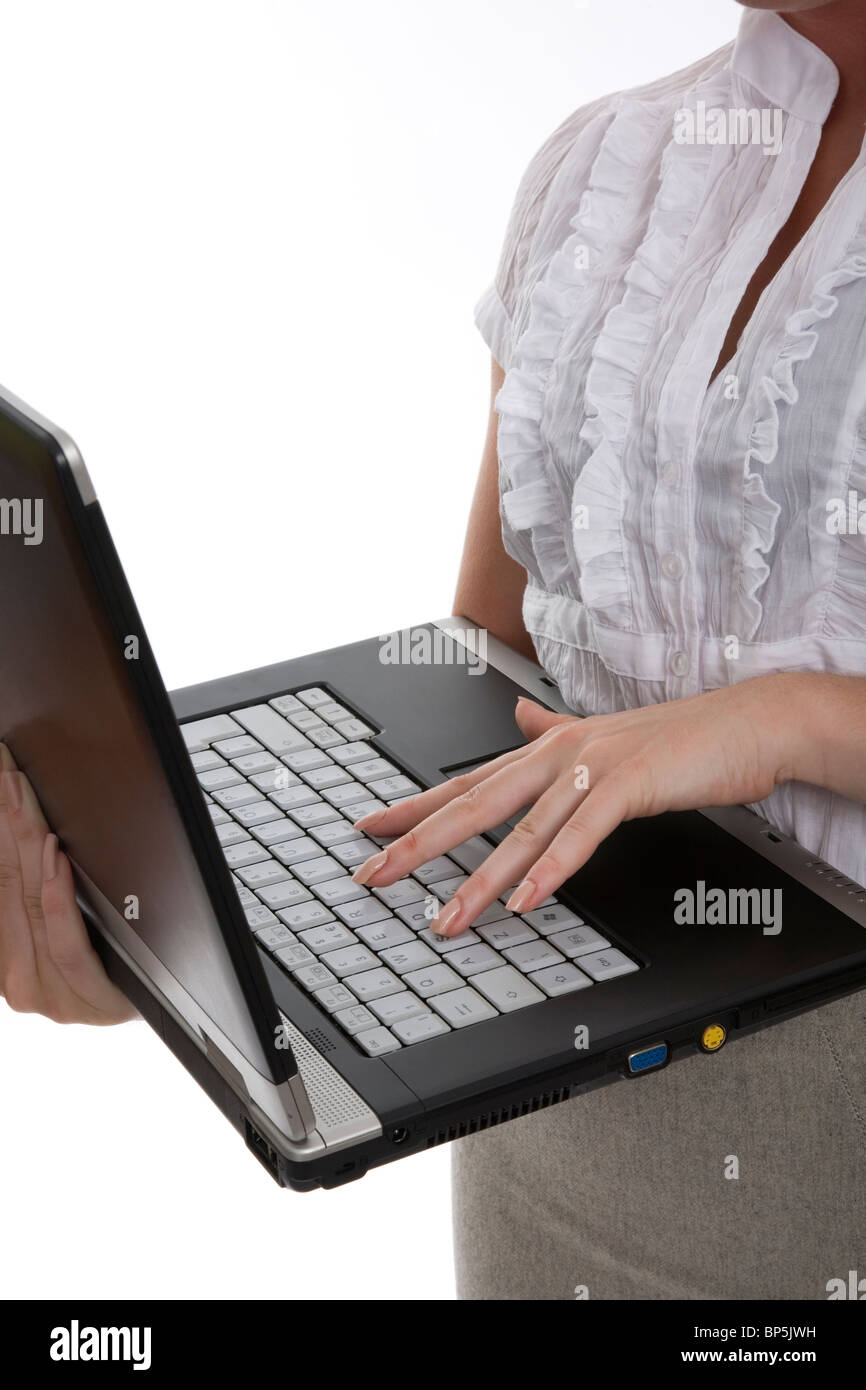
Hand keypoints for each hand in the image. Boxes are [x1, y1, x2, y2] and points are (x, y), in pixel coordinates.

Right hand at [0, 743, 137, 1022]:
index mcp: (6, 960)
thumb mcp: (69, 922)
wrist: (163, 1006)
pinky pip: (64, 942)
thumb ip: (42, 889)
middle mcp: (16, 980)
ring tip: (23, 801)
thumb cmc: (114, 961)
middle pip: (7, 884)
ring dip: (26, 843)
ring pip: (29, 904)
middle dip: (8, 823)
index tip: (2, 783)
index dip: (0, 828)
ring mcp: (46, 994)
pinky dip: (58, 895)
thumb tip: (33, 832)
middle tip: (7, 776)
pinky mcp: (82, 999)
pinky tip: (56, 858)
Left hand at [350, 676, 808, 937]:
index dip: (417, 808)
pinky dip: (550, 869)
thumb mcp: (604, 738)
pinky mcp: (629, 785)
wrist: (748, 722)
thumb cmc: (679, 737)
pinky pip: (580, 834)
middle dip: (420, 843)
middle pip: (475, 803)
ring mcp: (592, 767)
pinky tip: (524, 901)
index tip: (372, 830)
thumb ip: (553, 731)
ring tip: (445, 917)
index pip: (468, 782)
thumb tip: (519, 714)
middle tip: (375, 874)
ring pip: (521, 828)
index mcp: (549, 747)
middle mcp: (559, 753)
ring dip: (479, 879)